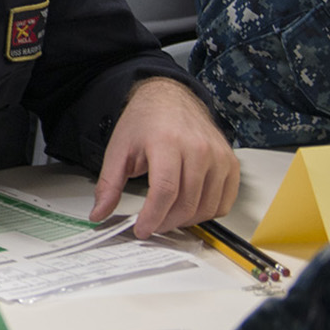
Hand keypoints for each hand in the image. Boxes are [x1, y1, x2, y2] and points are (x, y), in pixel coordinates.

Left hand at [94, 77, 241, 239]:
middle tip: (151, 225)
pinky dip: (207, 212)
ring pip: (206, 206)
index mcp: (167, 142)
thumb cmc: (146, 121)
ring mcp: (218, 156)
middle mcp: (198, 149)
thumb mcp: (118, 149)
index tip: (141, 229)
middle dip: (165, 222)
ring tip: (167, 217)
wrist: (170, 99)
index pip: (165, 191)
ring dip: (185, 220)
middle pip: (186, 203)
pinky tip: (190, 209)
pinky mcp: (230, 163)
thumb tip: (99, 213)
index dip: (153, 217)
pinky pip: (225, 201)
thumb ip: (109, 184)